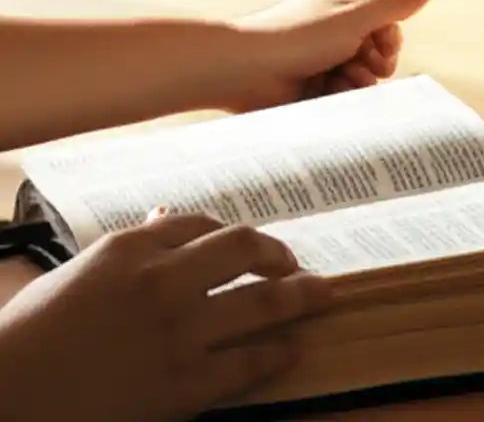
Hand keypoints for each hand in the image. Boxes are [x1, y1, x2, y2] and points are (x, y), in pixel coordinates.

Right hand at [0, 212, 331, 421]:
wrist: (8, 396)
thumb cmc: (28, 337)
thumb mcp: (75, 275)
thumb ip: (128, 248)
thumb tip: (164, 216)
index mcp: (130, 249)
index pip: (203, 224)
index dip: (237, 234)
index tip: (255, 246)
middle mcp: (163, 282)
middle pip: (246, 249)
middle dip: (281, 255)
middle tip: (299, 266)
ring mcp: (179, 333)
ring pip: (264, 303)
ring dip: (301, 297)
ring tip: (322, 295)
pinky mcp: (185, 384)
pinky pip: (249, 363)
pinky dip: (278, 354)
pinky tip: (292, 350)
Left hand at [227, 0, 434, 110]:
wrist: (245, 71)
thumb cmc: (296, 36)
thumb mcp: (354, 15)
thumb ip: (396, 4)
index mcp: (340, 3)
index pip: (386, 18)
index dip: (391, 36)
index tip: (382, 47)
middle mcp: (331, 29)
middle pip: (377, 50)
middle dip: (376, 62)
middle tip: (364, 66)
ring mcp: (320, 59)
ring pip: (363, 76)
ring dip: (359, 82)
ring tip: (341, 82)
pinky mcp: (311, 87)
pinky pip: (342, 95)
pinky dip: (341, 97)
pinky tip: (329, 96)